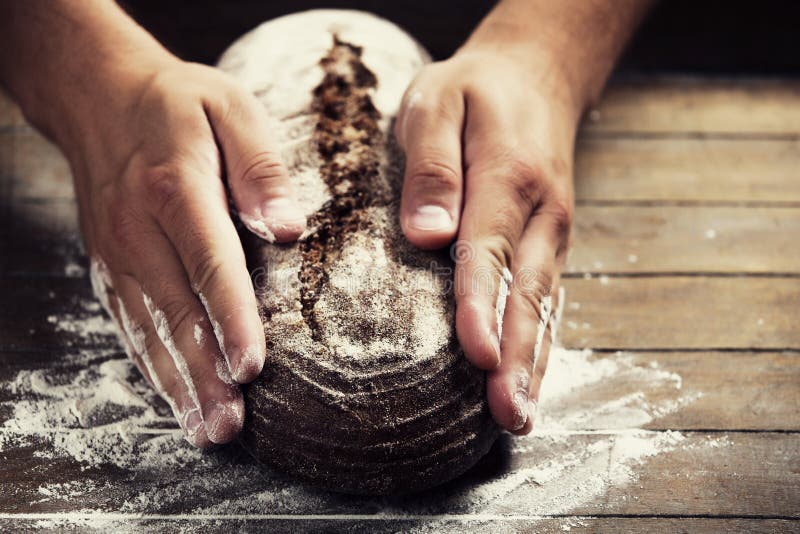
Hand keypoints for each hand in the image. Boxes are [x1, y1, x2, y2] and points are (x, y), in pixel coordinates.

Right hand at [69, 57, 304, 446]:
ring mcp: (116, 253)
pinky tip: (174, 399)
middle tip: (229, 426)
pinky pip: (129, 325)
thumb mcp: (229, 108)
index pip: (208, 262)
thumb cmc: (178, 104)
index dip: (231, 317)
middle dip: (205, 374)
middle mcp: (137, 229)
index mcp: (173, 187)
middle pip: (175, 311)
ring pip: (150, 330)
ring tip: (207, 430)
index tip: (253, 365)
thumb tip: (287, 227)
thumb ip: (260, 166)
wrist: (99, 97)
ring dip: (178, 385)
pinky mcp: (107, 267)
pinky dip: (152, 368)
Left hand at [395, 50, 578, 433]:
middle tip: (507, 413)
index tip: (476, 355)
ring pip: (542, 305)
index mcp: (509, 176)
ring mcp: (550, 233)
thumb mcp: (439, 102)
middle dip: (517, 357)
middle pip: (526, 293)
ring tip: (518, 416)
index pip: (489, 251)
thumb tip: (426, 234)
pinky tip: (527, 380)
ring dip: (533, 363)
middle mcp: (539, 214)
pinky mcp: (547, 244)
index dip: (481, 306)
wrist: (536, 76)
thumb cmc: (474, 92)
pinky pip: (545, 299)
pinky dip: (539, 343)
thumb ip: (432, 165)